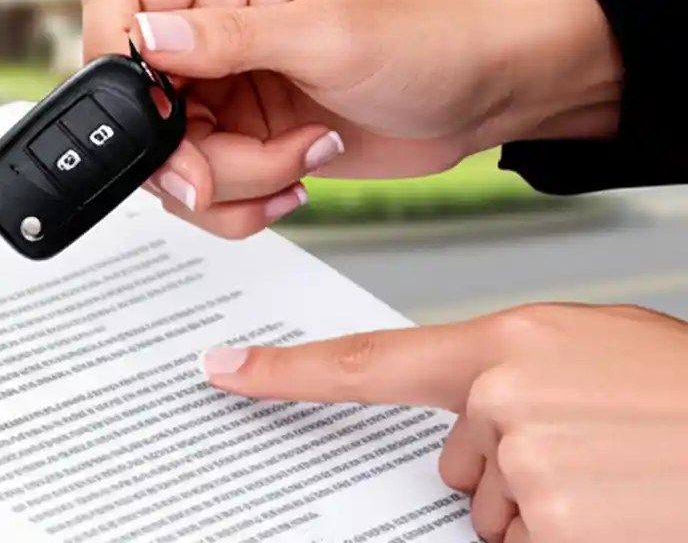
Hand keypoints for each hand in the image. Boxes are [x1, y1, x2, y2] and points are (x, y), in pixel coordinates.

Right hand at [81, 0, 621, 237]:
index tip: (151, 108)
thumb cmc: (428, 39)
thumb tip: (145, 36)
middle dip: (182, 153)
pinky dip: (242, 204)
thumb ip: (229, 39)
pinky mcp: (246, 143)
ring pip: (170, 159)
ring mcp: (227, 94)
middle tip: (219, 174)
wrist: (484, 97)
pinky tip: (294, 182)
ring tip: (296, 162)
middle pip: (138, 103)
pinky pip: (207, 190)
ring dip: (228, 183)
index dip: (111, 53)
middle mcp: (214, 37)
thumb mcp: (328, 34)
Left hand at [200, 303, 687, 541]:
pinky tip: (617, 507)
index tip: (226, 371)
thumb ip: (512, 373)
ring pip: (493, 508)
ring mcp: (527, 468)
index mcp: (507, 344)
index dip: (287, 373)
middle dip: (507, 465)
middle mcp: (503, 400)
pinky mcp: (554, 529)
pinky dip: (567, 537)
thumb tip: (468, 423)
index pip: (369, 364)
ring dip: (544, 504)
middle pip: (455, 460)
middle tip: (586, 447)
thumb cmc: (682, 394)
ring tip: (615, 473)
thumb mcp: (589, 349)